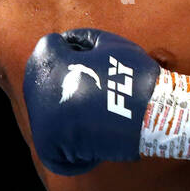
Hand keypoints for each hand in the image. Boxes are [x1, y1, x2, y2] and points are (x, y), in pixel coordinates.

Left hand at [22, 27, 160, 174]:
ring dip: (62, 113)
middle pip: (39, 79)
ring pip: (42, 113)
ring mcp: (39, 118)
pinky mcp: (47, 144)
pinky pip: (50, 150)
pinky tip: (87, 143)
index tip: (89, 62)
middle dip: (61, 80)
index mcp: (49, 61)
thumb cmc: (133, 77)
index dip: (70, 51)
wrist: (154, 114)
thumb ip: (83, 38)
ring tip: (91, 114)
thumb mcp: (109, 43)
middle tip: (90, 89)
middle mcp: (36, 88)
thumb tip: (66, 42)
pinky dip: (66, 152)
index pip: (48, 48)